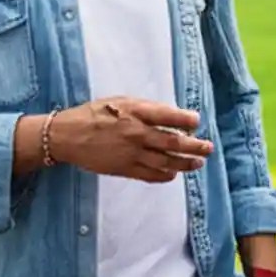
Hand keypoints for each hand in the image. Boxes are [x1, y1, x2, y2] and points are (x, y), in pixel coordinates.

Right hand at [48, 97, 213, 182]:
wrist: (68, 136)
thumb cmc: (94, 114)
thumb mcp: (119, 101)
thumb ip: (144, 108)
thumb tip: (169, 115)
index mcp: (134, 112)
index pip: (167, 116)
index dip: (185, 119)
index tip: (197, 121)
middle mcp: (136, 133)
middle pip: (172, 142)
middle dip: (194, 146)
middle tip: (208, 147)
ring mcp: (131, 154)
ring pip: (165, 162)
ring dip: (185, 164)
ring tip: (198, 163)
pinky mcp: (124, 169)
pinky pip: (150, 175)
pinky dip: (165, 175)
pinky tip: (174, 174)